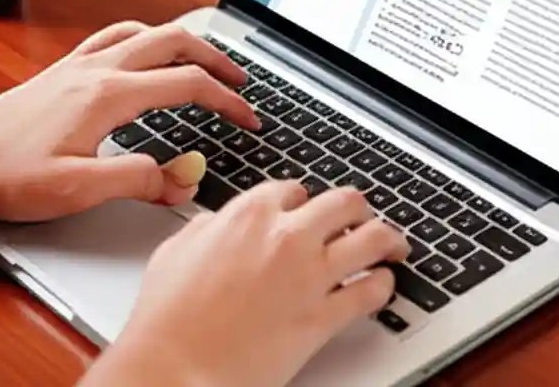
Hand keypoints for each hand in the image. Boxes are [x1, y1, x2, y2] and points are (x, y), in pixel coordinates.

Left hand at [0, 21, 258, 221]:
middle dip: (216, 59)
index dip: (227, 101)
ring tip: (204, 63)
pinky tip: (145, 54)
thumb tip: (180, 181)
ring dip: (183, 43)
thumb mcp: (78, 190)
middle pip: (173, 41)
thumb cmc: (7, 175)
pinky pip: (114, 38)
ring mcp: (78, 66)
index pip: (187, 86)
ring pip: (145, 33)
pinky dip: (145, 40)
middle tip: (241, 82)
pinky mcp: (63, 73)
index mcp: (108, 95)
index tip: (248, 120)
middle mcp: (96, 70)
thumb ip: (137, 182)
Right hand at [92, 182, 410, 386]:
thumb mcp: (176, 251)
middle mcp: (286, 236)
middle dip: (358, 210)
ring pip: (373, 238)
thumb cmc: (166, 318)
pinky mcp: (324, 316)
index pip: (295, 190)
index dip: (305, 202)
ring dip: (387, 239)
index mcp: (248, 214)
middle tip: (362, 220)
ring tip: (392, 246)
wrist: (174, 369)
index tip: (310, 212)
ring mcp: (310, 275)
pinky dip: (383, 285)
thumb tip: (221, 223)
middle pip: (346, 202)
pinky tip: (381, 286)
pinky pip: (373, 290)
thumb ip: (209, 228)